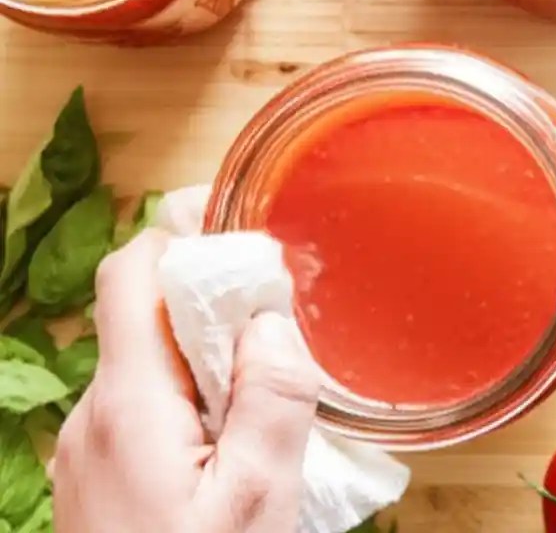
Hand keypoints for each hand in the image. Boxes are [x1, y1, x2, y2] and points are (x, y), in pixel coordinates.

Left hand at [52, 229, 320, 531]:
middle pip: (149, 320)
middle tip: (286, 335)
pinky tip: (239, 451)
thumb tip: (271, 321)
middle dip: (219, 311)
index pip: (132, 276)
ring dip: (213, 366)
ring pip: (153, 370)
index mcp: (129, 406)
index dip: (181, 235)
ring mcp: (89, 451)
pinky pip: (148, 414)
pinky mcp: (99, 480)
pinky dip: (197, 408)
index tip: (242, 235)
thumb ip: (272, 400)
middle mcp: (94, 417)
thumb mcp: (260, 500)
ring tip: (274, 408)